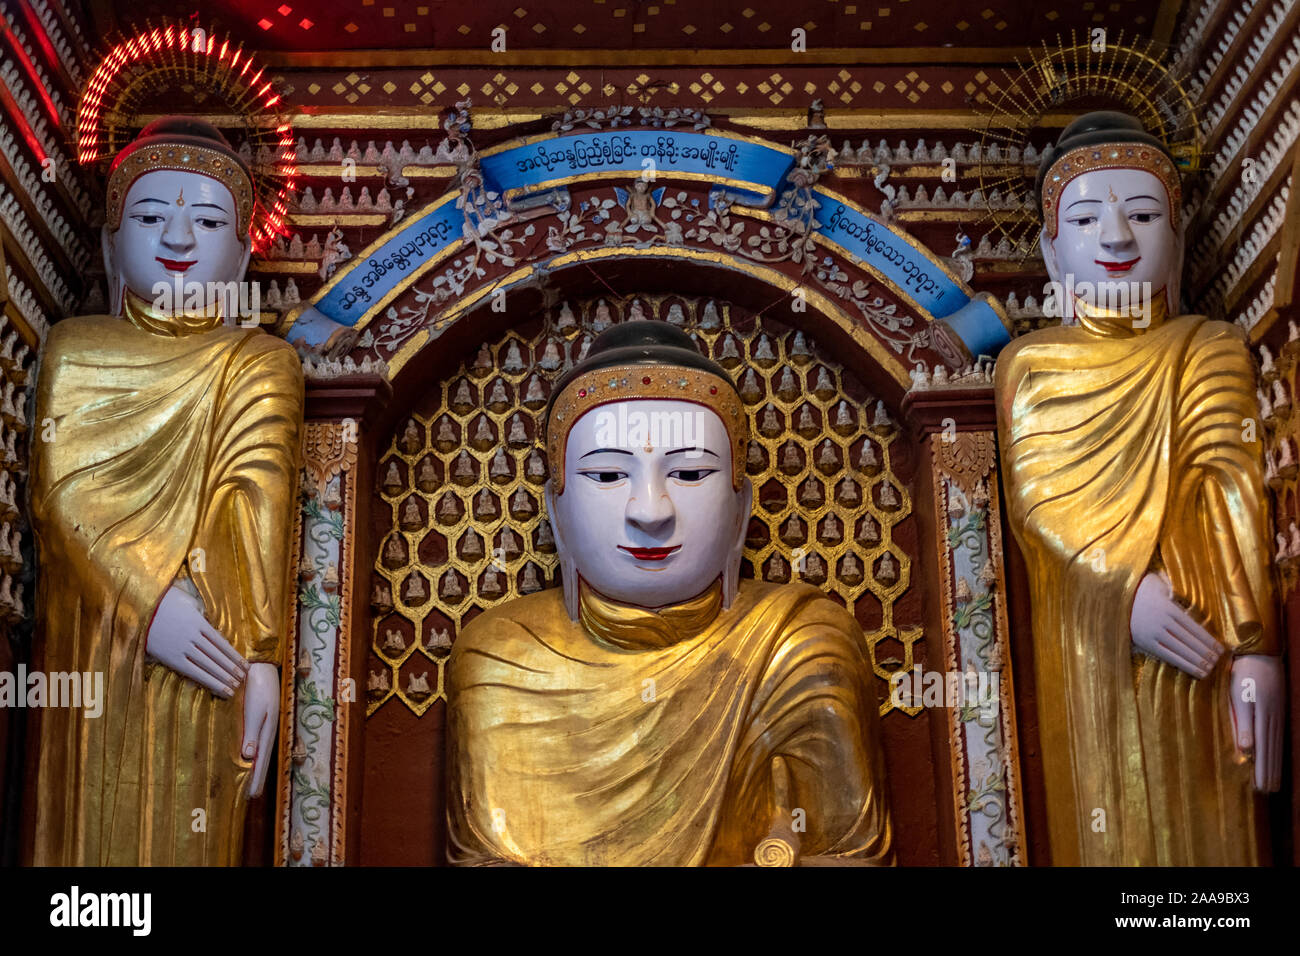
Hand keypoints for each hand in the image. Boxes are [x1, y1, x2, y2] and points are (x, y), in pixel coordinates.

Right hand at [146, 585, 247, 696]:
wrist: (138, 608)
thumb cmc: (164, 601)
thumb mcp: (188, 602)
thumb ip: (201, 615)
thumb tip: (210, 626)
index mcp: (199, 622)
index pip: (222, 643)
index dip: (234, 655)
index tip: (245, 665)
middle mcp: (193, 636)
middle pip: (217, 656)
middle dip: (231, 669)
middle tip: (243, 680)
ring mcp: (182, 648)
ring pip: (207, 665)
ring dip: (222, 677)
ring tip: (234, 687)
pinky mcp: (170, 658)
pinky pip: (192, 671)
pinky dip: (206, 680)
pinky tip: (217, 687)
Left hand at [241, 662, 279, 797]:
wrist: (261, 665)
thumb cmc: (256, 686)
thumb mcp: (253, 710)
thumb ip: (250, 733)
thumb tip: (249, 757)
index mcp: (268, 730)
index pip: (262, 760)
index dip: (257, 778)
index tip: (252, 796)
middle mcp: (269, 729)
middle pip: (264, 758)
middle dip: (259, 776)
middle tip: (253, 795)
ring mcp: (266, 723)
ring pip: (262, 750)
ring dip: (257, 766)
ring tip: (253, 780)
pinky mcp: (262, 716)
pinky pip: (259, 741)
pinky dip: (256, 753)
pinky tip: (251, 755)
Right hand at [1129, 572, 1222, 678]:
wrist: (1109, 598)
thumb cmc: (1137, 588)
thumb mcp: (1156, 582)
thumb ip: (1172, 587)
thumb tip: (1185, 591)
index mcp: (1169, 607)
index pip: (1194, 627)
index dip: (1209, 639)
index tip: (1221, 649)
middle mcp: (1163, 622)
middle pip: (1190, 640)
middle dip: (1205, 652)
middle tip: (1218, 662)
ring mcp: (1153, 633)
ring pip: (1181, 650)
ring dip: (1197, 661)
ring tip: (1209, 669)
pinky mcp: (1145, 642)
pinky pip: (1167, 656)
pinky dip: (1182, 664)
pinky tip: (1194, 670)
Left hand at [1229, 655, 1283, 791]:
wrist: (1260, 653)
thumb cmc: (1242, 673)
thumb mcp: (1237, 697)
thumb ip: (1242, 723)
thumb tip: (1245, 749)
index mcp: (1261, 717)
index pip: (1262, 750)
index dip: (1262, 769)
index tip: (1260, 787)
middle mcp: (1273, 718)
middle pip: (1272, 750)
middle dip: (1269, 772)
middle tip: (1268, 791)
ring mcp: (1278, 713)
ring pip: (1277, 744)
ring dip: (1275, 764)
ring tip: (1274, 782)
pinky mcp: (1278, 709)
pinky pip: (1280, 734)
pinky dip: (1279, 749)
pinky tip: (1277, 758)